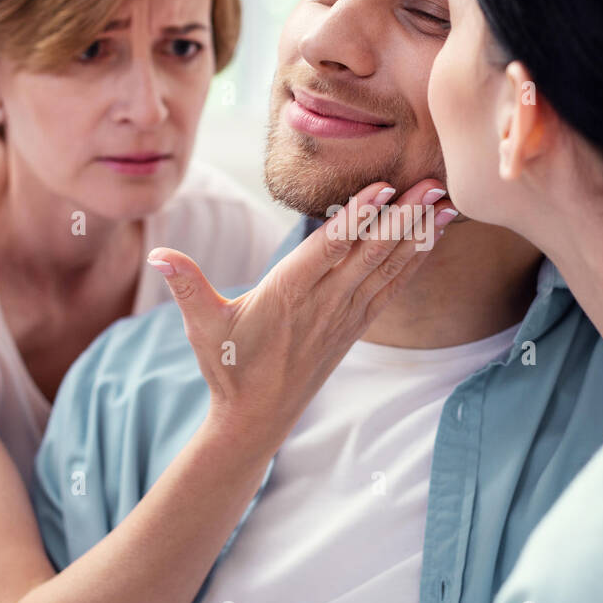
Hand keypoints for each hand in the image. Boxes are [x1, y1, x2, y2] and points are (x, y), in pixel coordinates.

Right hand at [146, 178, 455, 440]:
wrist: (256, 418)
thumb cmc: (228, 367)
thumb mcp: (201, 325)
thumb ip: (186, 285)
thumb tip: (158, 255)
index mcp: (287, 295)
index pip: (328, 250)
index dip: (356, 219)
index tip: (382, 189)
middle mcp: (323, 303)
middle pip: (369, 253)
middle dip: (403, 218)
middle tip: (432, 184)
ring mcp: (344, 316)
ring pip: (386, 268)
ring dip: (417, 235)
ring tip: (444, 204)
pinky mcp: (354, 326)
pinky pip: (390, 289)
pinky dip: (413, 262)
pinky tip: (432, 239)